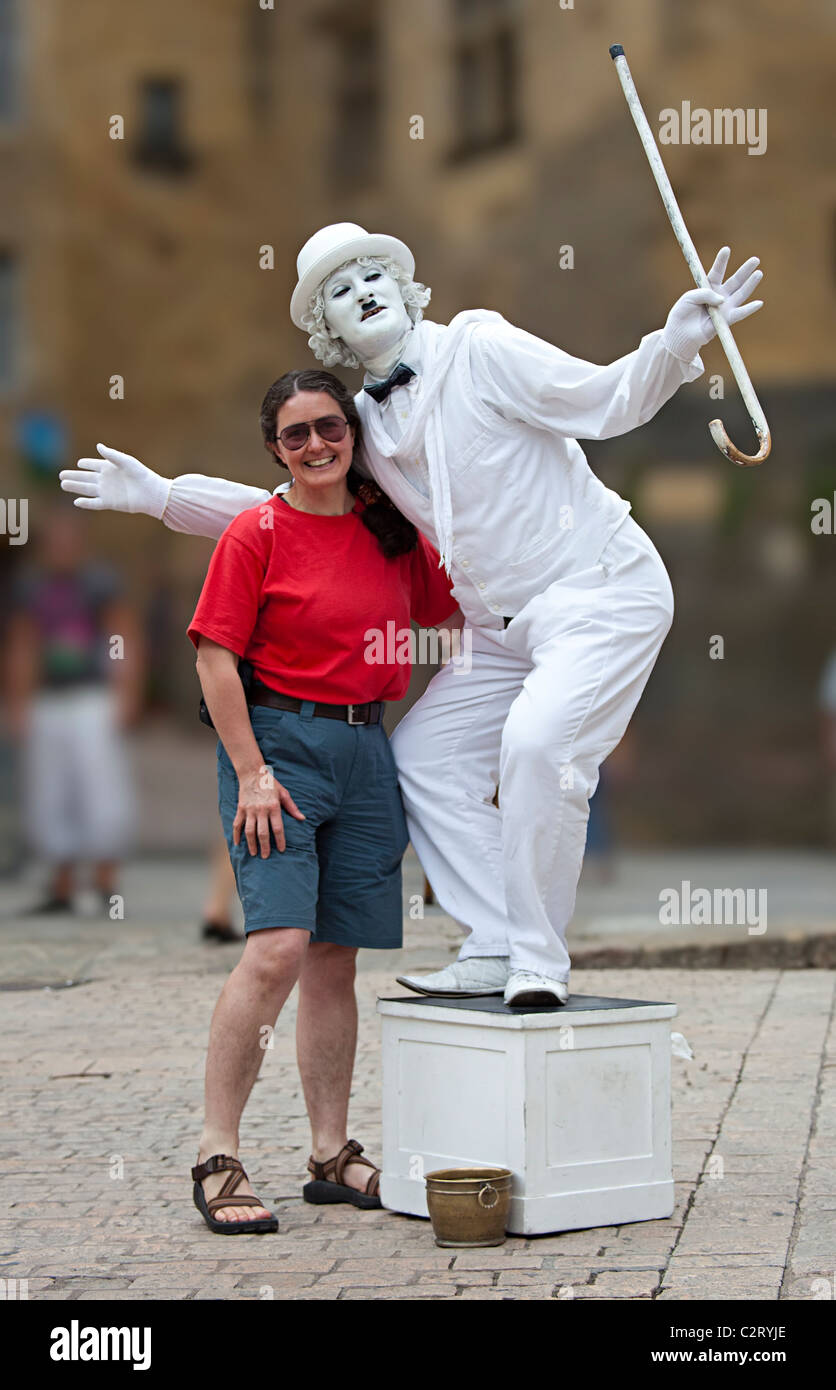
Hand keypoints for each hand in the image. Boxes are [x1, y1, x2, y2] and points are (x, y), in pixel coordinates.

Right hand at [59, 444, 171, 517]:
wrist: (152, 493)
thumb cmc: (142, 475)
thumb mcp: (126, 462)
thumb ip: (111, 455)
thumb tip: (97, 446)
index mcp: (110, 468)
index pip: (94, 465)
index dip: (87, 464)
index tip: (79, 463)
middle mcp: (106, 480)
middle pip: (86, 478)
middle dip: (73, 476)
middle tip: (60, 475)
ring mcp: (107, 492)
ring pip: (87, 489)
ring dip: (75, 487)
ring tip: (63, 484)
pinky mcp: (109, 503)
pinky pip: (95, 503)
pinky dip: (86, 503)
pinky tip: (76, 501)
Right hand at [233, 765, 305, 856]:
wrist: (252, 773)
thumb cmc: (270, 784)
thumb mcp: (284, 793)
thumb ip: (292, 807)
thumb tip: (303, 818)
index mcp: (273, 806)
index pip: (278, 828)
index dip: (280, 840)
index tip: (281, 850)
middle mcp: (261, 809)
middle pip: (263, 832)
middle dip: (265, 846)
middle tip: (265, 857)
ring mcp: (249, 810)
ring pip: (249, 831)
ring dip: (251, 844)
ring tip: (254, 853)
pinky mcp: (240, 809)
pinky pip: (237, 824)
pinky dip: (236, 835)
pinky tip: (237, 844)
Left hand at [663, 247, 763, 361]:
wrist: (679, 334)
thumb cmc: (682, 314)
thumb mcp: (689, 297)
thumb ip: (705, 293)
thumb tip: (722, 299)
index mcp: (709, 287)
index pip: (717, 271)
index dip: (722, 261)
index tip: (726, 249)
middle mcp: (720, 296)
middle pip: (735, 281)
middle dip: (745, 270)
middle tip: (755, 259)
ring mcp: (724, 307)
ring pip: (740, 294)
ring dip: (750, 284)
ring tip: (759, 273)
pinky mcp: (726, 319)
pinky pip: (739, 314)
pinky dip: (749, 309)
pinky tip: (759, 303)